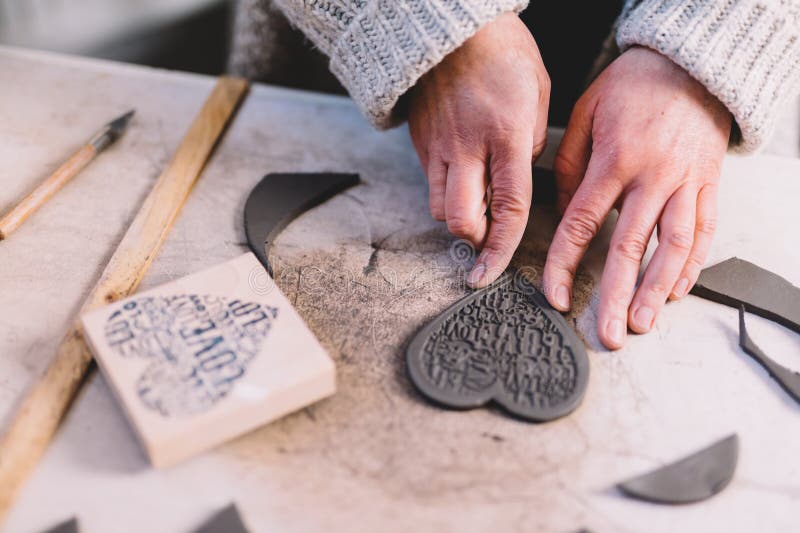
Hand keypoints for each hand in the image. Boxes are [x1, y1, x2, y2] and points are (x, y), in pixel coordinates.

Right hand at [408, 12, 549, 286]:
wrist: (451, 27)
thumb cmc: (503, 52)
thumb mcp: (538, 91)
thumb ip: (533, 140)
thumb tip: (520, 175)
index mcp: (506, 135)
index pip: (509, 208)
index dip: (504, 249)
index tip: (492, 274)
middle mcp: (467, 147)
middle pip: (461, 221)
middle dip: (476, 240)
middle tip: (490, 235)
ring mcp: (438, 146)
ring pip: (439, 209)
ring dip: (460, 218)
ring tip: (479, 204)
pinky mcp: (420, 142)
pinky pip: (431, 184)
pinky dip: (448, 193)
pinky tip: (464, 176)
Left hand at [543, 47, 731, 348]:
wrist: (689, 64)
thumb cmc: (631, 86)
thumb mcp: (585, 113)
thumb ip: (570, 165)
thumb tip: (565, 209)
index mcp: (614, 160)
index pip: (582, 224)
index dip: (565, 265)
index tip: (555, 297)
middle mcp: (652, 176)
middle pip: (630, 246)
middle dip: (616, 296)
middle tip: (607, 334)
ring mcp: (686, 182)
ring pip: (673, 245)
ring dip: (656, 290)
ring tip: (643, 323)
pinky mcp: (710, 184)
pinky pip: (705, 231)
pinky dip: (692, 264)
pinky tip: (676, 291)